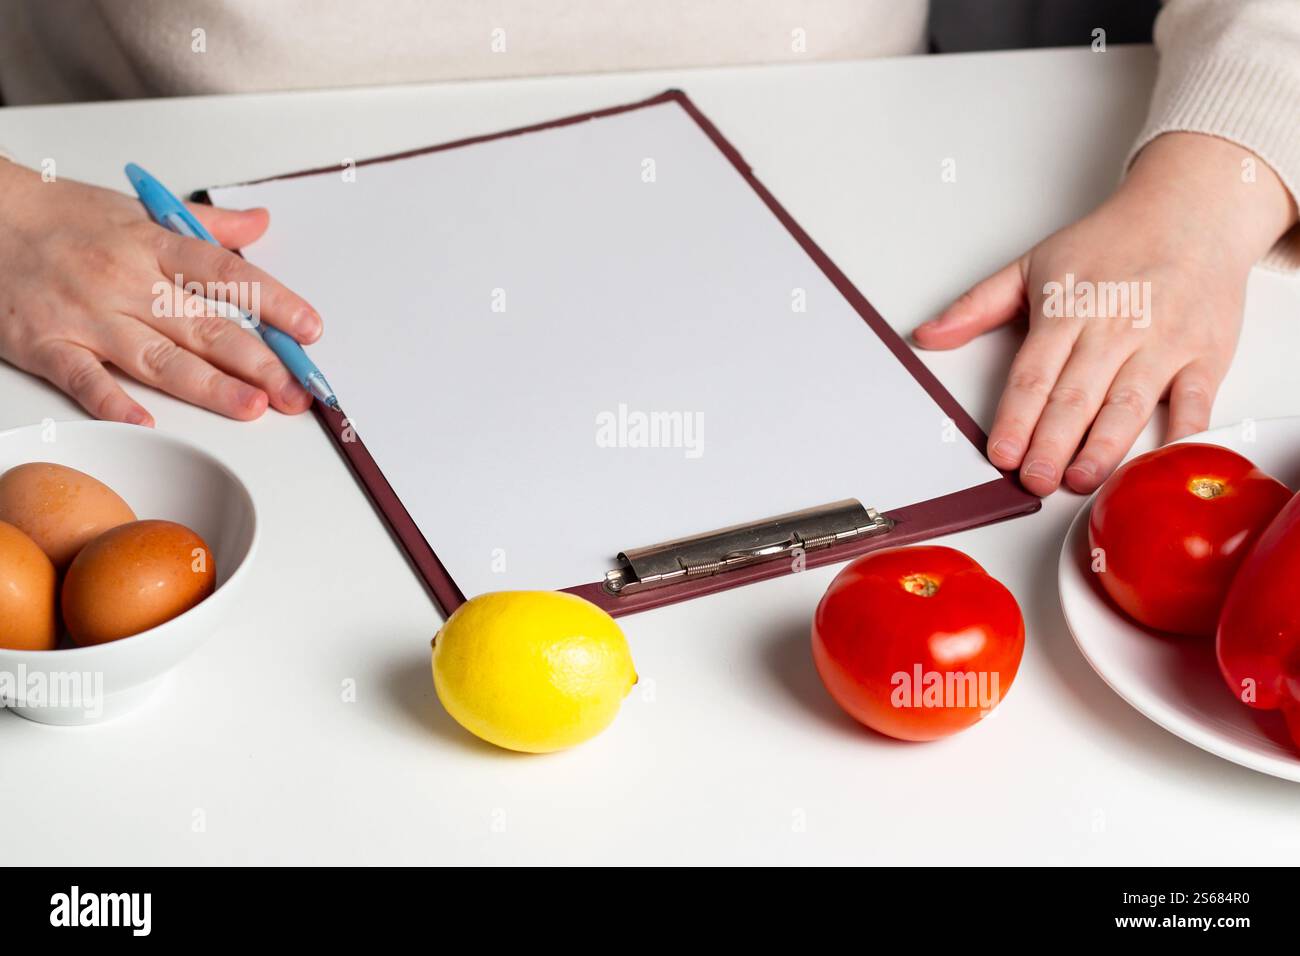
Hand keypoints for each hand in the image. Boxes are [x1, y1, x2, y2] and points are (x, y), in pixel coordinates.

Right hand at [0, 160, 321, 424]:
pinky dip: (113, 401)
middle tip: (295, 392)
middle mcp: (126, 281)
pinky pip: (84, 377)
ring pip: (158, 357)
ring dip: (208, 385)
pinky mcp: (46, 343)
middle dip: (258, 362)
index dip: (275, 303)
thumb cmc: (62, 217)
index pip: (227, 274)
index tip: (310, 329)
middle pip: (204, 324)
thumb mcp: (137, 210)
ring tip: (251, 407)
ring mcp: (87, 315)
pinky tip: (145, 421)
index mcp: (153, 245)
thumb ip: (205, 224)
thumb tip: (259, 223)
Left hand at [915, 132, 1298, 495]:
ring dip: (1104, 446)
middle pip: (1076, 395)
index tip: (1002, 455)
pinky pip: (1196, 399)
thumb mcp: (1033, 263)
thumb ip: (977, 306)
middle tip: (1035, 482)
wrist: (1191, 208)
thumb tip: (926, 336)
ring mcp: (1163, 341)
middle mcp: (1114, 327)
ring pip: (1129, 403)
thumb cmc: (1112, 242)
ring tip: (1081, 479)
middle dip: (1052, 443)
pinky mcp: (1206, 352)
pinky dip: (1184, 432)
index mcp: (1067, 310)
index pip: (1033, 375)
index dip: (1016, 418)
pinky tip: (1160, 460)